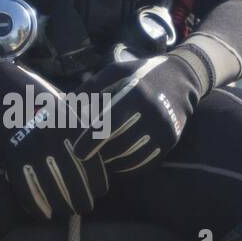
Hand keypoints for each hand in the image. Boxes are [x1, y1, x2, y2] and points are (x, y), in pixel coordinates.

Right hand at [0, 87, 108, 221]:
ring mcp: (33, 153)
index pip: (94, 168)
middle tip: (84, 206)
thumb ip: (83, 128)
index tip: (99, 191)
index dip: (99, 185)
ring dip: (64, 208)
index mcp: (73, 127)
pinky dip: (38, 209)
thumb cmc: (37, 97)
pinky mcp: (13, 161)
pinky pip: (29, 194)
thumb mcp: (66, 105)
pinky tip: (45, 213)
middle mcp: (56, 142)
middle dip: (84, 201)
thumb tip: (100, 152)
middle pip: (77, 186)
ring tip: (67, 211)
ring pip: (55, 194)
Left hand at [75, 44, 211, 176]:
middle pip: (118, 145)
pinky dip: (126, 167)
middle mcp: (152, 112)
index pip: (109, 124)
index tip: (77, 152)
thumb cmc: (138, 75)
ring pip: (130, 157)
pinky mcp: (170, 142)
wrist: (180, 80)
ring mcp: (164, 129)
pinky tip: (116, 161)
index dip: (90, 141)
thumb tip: (61, 110)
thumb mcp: (113, 73)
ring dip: (111, 162)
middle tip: (84, 157)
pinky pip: (144, 163)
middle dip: (98, 154)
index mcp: (134, 92)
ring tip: (99, 157)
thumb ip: (88, 91)